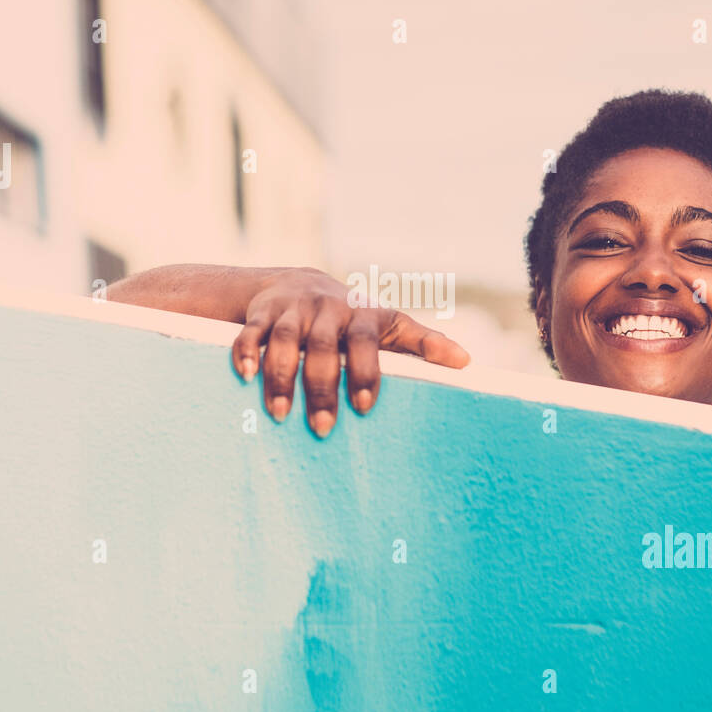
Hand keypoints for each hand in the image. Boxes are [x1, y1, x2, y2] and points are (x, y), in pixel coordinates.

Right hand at [233, 268, 469, 435]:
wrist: (298, 282)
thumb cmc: (352, 317)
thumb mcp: (388, 324)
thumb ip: (422, 343)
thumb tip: (466, 362)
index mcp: (363, 314)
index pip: (367, 341)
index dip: (366, 372)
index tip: (366, 406)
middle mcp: (328, 309)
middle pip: (324, 348)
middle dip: (323, 389)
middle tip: (323, 429)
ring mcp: (293, 310)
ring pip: (285, 342)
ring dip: (282, 379)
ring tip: (281, 415)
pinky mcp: (262, 313)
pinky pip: (251, 332)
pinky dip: (245, 353)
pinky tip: (245, 377)